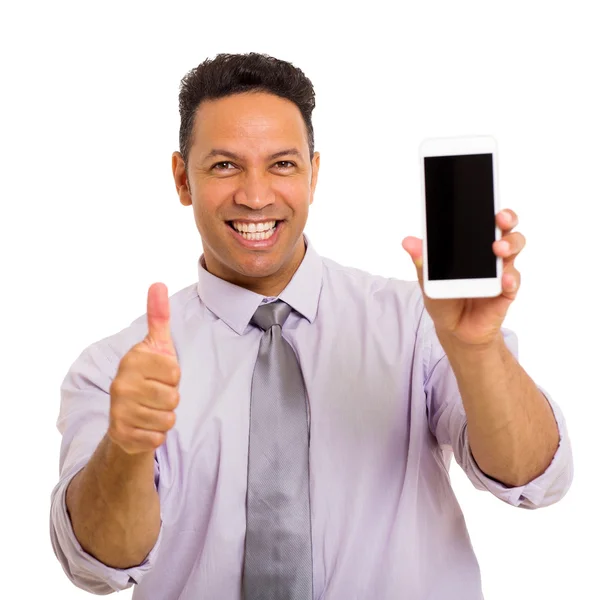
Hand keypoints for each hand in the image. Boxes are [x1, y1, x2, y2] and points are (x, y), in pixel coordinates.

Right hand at [108, 283, 180, 454]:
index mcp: (132, 360)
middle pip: (173, 396)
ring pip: (168, 418)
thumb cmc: (149, 376)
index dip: (174, 375)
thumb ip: (159, 316)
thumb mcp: (157, 346)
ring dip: (165, 416)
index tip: (160, 374)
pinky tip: (145, 425)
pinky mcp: (121, 434)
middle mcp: (120, 384)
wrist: (128, 415)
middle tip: (156, 394)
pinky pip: (158, 438)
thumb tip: (158, 283)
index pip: (175, 370)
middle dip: (171, 398)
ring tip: (151, 409)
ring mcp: (118, 410)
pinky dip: (157, 434)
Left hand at [402, 209, 524, 347]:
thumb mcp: (427, 280)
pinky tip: (505, 280)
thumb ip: (422, 261)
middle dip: (506, 218)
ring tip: (498, 248)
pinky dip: (510, 279)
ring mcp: (502, 270)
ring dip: (509, 244)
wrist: (454, 329)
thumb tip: (408, 242)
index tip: (484, 196)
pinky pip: (513, 281)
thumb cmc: (444, 298)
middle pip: (506, 228)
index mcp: (472, 244)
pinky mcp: (507, 291)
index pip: (483, 219)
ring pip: (514, 248)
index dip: (487, 206)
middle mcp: (491, 252)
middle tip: (498, 218)